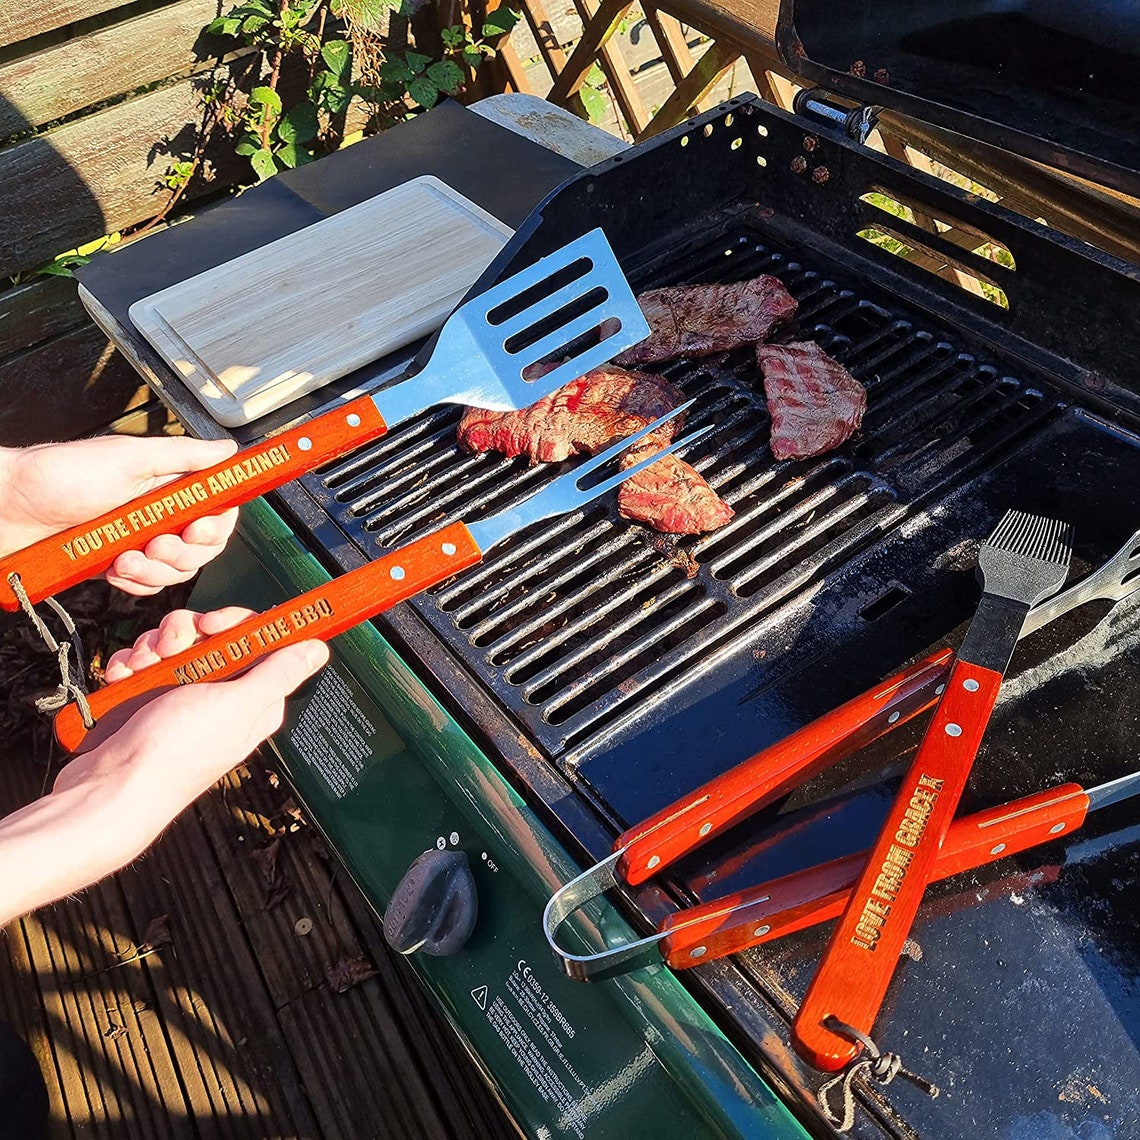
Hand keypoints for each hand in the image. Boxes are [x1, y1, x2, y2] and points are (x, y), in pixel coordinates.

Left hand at [0, 435, 240, 594]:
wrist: (5, 510)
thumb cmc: (54, 477)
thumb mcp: (126, 458)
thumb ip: (182, 455)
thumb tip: (226, 451)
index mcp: (165, 484)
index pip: (216, 508)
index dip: (216, 524)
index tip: (199, 528)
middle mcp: (158, 512)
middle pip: (202, 547)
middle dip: (181, 552)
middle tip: (154, 543)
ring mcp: (139, 541)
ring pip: (176, 570)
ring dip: (154, 570)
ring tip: (123, 557)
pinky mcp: (119, 565)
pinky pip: (148, 585)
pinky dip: (135, 583)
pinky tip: (114, 570)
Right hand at [0, 634, 328, 924]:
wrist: (110, 787)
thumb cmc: (176, 753)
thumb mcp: (237, 705)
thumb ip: (278, 673)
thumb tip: (318, 649)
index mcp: (254, 698)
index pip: (259, 641)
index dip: (236, 624)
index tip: (213, 625)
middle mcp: (222, 695)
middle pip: (212, 635)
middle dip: (185, 634)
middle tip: (172, 650)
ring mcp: (183, 695)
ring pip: (174, 643)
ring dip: (153, 648)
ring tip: (143, 670)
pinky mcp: (149, 698)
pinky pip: (143, 660)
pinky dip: (130, 663)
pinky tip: (124, 678)